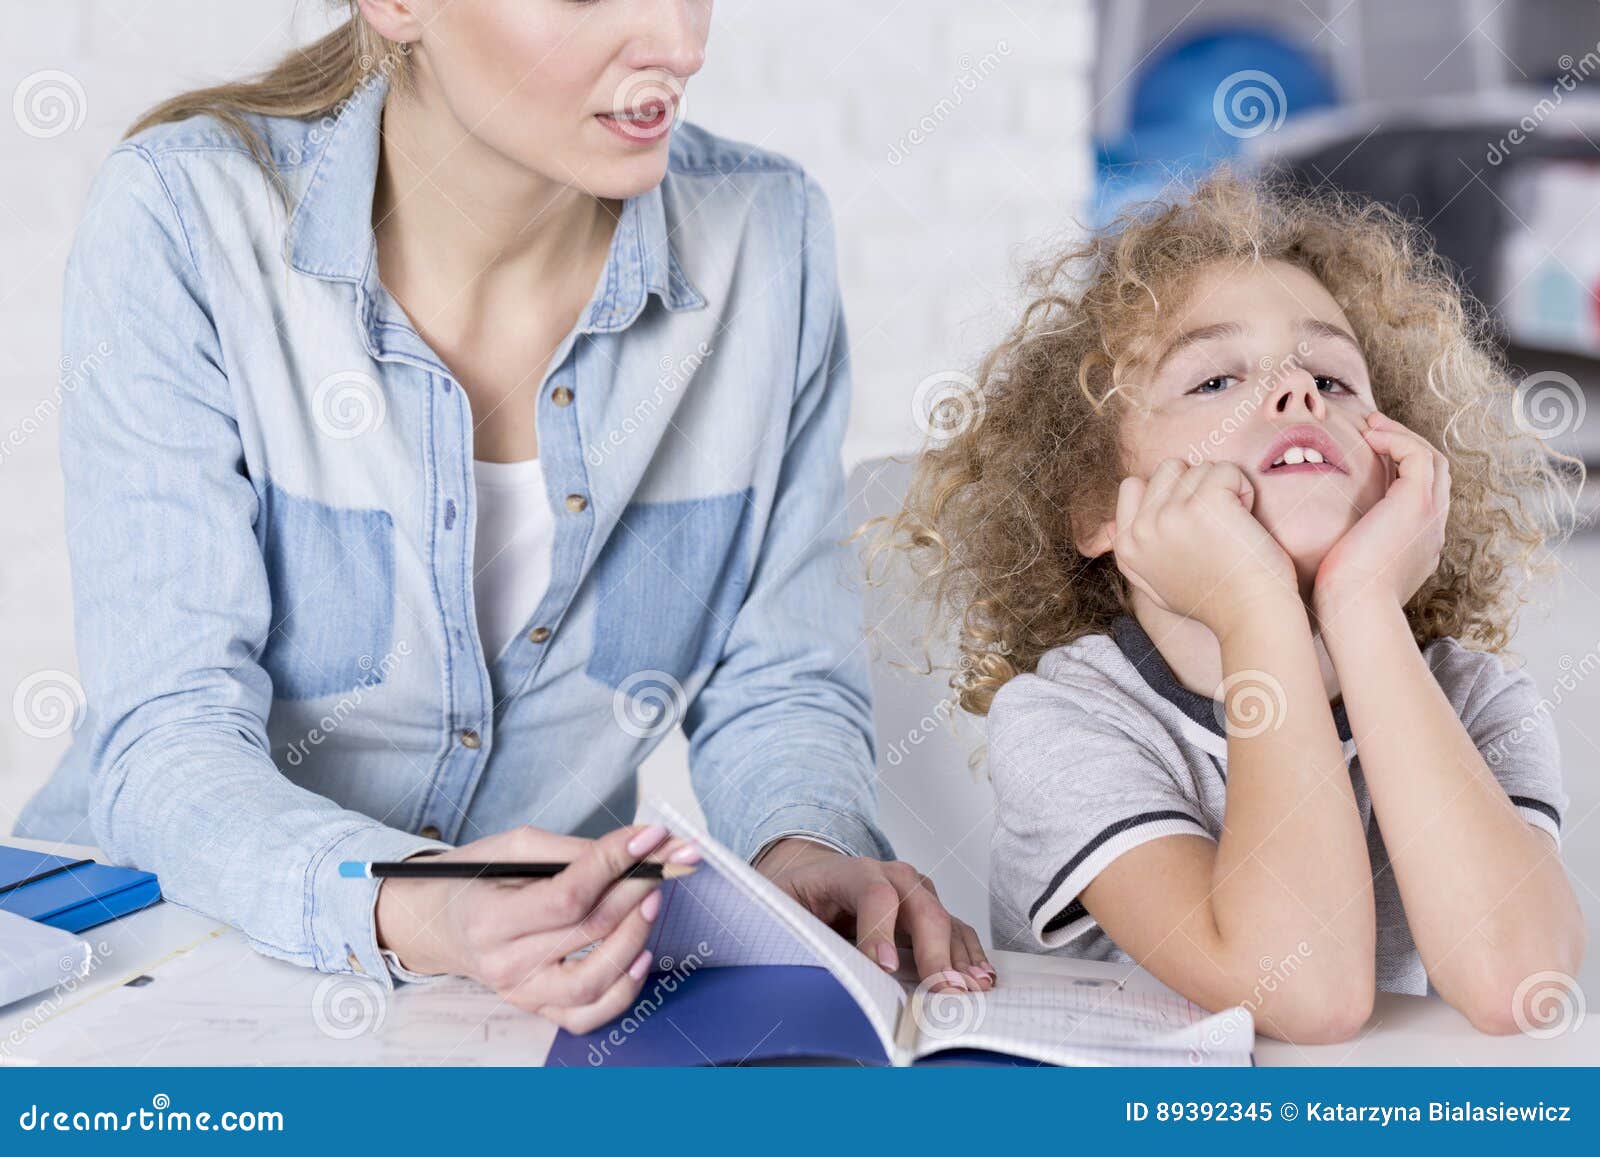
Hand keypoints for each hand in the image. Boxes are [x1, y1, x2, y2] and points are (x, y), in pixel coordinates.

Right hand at [374, 822, 698, 1033]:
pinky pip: (589, 1014)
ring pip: (595, 980)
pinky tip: (640, 954)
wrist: (439, 923)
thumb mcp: (514, 847)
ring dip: (637, 936)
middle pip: (589, 930)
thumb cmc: (477, 878)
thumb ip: (574, 851)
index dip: (615, 863)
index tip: (652, 836)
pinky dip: (624, 989)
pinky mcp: (538, 1008)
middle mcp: (504, 965)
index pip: (568, 896)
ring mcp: (522, 993)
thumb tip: (638, 848)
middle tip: (669, 858)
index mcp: (489, 919)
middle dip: (639, 887)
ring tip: (652, 900)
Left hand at [754, 839, 994, 992]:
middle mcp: (890, 876)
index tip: (884, 968)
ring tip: (970, 990)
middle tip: (941, 990)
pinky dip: (969, 955)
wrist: (813, 875)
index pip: (872, 892)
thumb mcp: (778, 903)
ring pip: (944, 920)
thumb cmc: (797, 893)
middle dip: (933, 951)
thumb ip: (789, 925)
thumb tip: (801, 965)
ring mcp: (915, 892)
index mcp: (848, 871)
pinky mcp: (927, 912)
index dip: (880, 930)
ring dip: (958, 957)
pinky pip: (956, 931)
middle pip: (920, 907)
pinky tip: (980, 979)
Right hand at [1111, 458, 1297, 636]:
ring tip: (1231, 524)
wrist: (1250, 617)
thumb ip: (1132, 555)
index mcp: (1127, 546)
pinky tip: (1245, 518)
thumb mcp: (1152, 585)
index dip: (1166, 493)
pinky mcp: (1207, 504)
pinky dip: (1242, 488)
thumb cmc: (1212, 601)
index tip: (1189, 521)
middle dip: (1195, 485)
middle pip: (1168, 469)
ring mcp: (1172, 514)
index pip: (1131, 485)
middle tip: (1214, 521)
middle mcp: (1143, 528)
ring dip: (1222, 488)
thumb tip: (1113, 526)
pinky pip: (1226, 470)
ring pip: (1199, 467)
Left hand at [1313, 411, 1448, 617]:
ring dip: (1402, 436)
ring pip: (1431, 460)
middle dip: (1405, 445)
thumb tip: (1323, 545)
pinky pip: (1418, 456)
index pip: (1421, 496)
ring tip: (1371, 425)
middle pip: (1433, 473)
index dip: (1400, 468)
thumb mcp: (1347, 571)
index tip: (1370, 452)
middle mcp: (1430, 529)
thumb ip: (1347, 552)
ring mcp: (1429, 516)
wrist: (1355, 612)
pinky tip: (1370, 437)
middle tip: (1373, 429)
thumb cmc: (1340, 601)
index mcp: (1417, 545)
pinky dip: (1398, 440)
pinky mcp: (1417, 504)